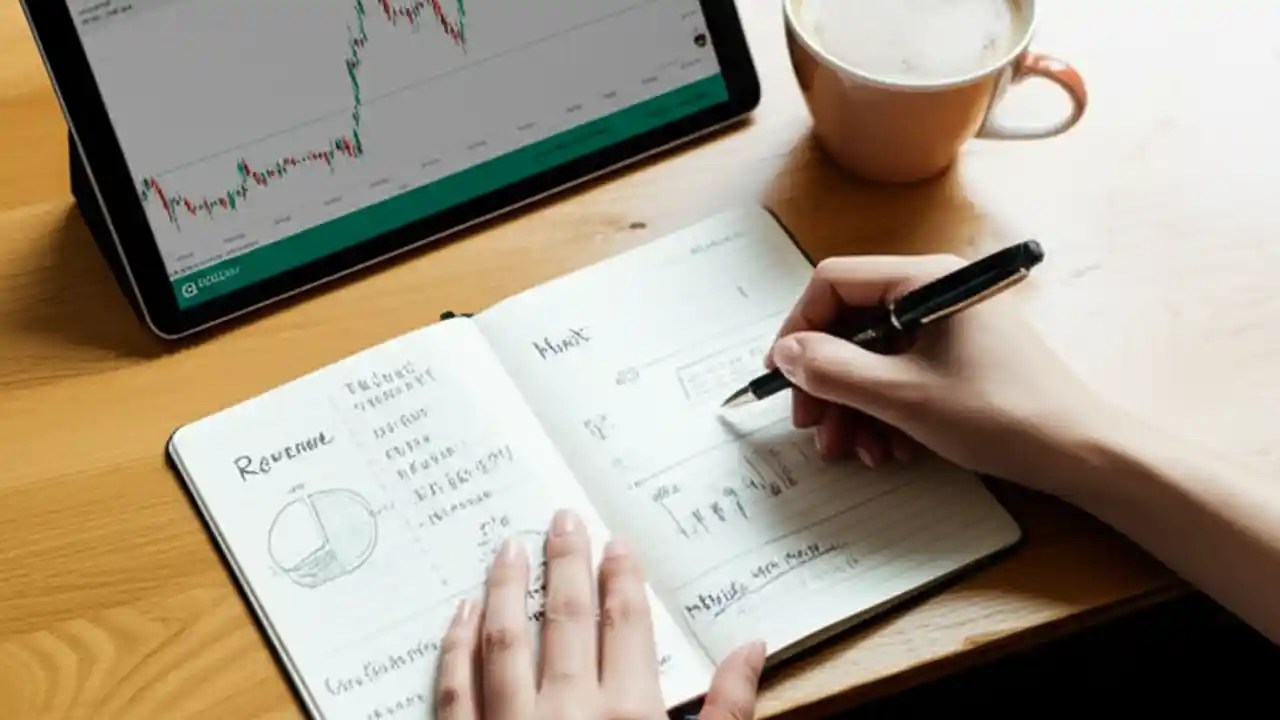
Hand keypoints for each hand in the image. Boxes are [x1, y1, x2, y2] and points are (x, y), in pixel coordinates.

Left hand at [434, 508, 766, 719]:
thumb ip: (730, 711)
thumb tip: (754, 647)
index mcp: (628, 719)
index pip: (626, 626)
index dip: (622, 579)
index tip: (616, 544)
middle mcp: (567, 715)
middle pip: (567, 619)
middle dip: (565, 564)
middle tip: (561, 517)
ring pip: (503, 641)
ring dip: (506, 589)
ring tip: (506, 547)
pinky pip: (452, 690)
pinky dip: (453, 647)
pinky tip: (459, 614)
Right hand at [766, 253, 1114, 495]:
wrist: (1081, 453)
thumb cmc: (1002, 414)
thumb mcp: (905, 397)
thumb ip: (836, 371)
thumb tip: (787, 354)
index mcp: (925, 279)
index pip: (834, 282)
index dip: (799, 329)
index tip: (783, 377)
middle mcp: (935, 291)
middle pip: (851, 323)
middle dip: (826, 380)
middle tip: (813, 427)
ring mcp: (949, 325)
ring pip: (873, 356)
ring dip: (852, 406)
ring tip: (852, 451)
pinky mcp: (960, 357)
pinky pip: (901, 374)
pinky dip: (884, 411)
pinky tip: (888, 450)